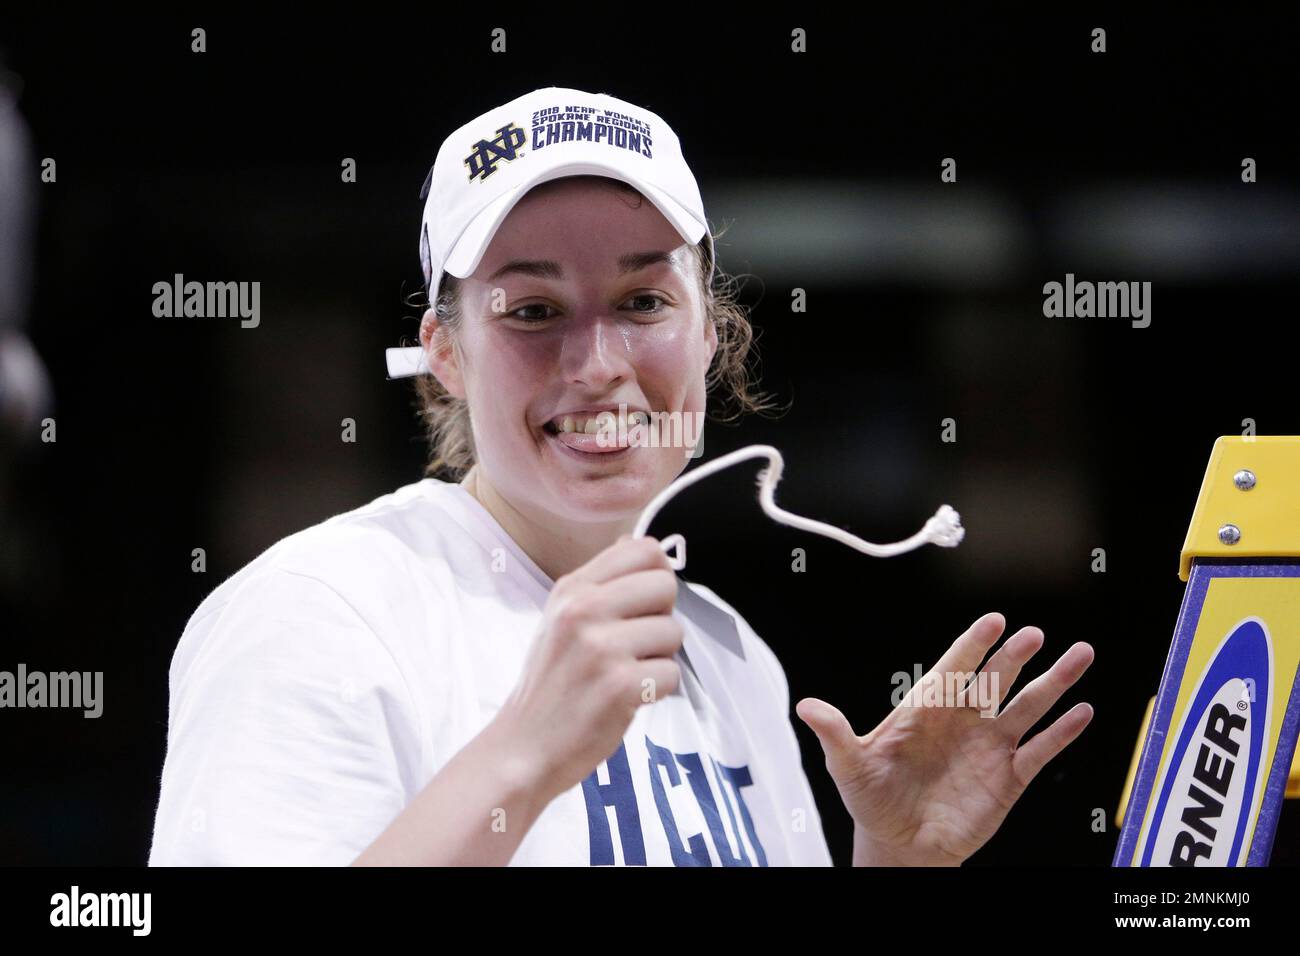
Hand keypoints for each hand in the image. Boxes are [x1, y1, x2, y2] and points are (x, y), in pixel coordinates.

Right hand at [496, 534, 683, 802]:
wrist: (524, 746)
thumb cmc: (550, 684)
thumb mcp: (561, 618)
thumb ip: (601, 583)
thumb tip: (642, 545)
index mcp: (572, 590)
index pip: (642, 550)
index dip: (656, 574)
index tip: (645, 600)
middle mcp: (584, 610)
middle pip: (665, 586)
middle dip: (661, 618)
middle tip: (635, 645)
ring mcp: (602, 647)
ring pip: (674, 632)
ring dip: (660, 658)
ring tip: (626, 673)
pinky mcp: (621, 686)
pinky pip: (672, 674)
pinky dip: (657, 691)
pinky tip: (627, 698)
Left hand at [795, 612, 1093, 865]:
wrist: (899, 846)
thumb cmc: (872, 799)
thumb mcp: (849, 766)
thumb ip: (835, 734)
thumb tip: (806, 707)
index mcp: (927, 709)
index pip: (953, 668)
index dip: (973, 645)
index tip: (994, 621)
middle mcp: (963, 720)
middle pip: (994, 680)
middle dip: (1013, 657)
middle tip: (1033, 634)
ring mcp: (988, 746)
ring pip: (1027, 707)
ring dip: (1053, 683)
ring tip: (1079, 654)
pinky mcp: (1008, 778)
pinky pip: (1040, 750)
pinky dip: (1062, 733)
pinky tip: (1083, 712)